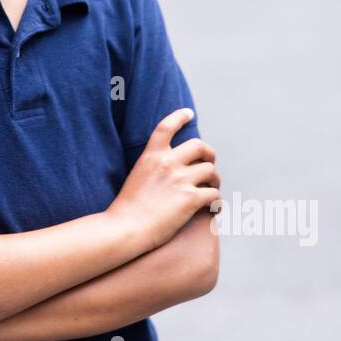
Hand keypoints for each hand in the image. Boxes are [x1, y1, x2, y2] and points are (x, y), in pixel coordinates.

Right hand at [106, 108, 219, 251]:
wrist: (125, 229)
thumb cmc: (126, 210)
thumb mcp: (136, 177)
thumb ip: (153, 168)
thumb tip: (172, 169)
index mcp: (151, 156)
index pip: (166, 127)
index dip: (179, 116)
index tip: (188, 112)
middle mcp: (167, 163)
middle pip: (199, 146)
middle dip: (209, 154)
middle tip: (209, 164)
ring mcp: (180, 180)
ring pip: (211, 171)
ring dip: (214, 181)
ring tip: (211, 190)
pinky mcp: (190, 199)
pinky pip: (214, 195)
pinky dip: (216, 203)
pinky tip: (213, 209)